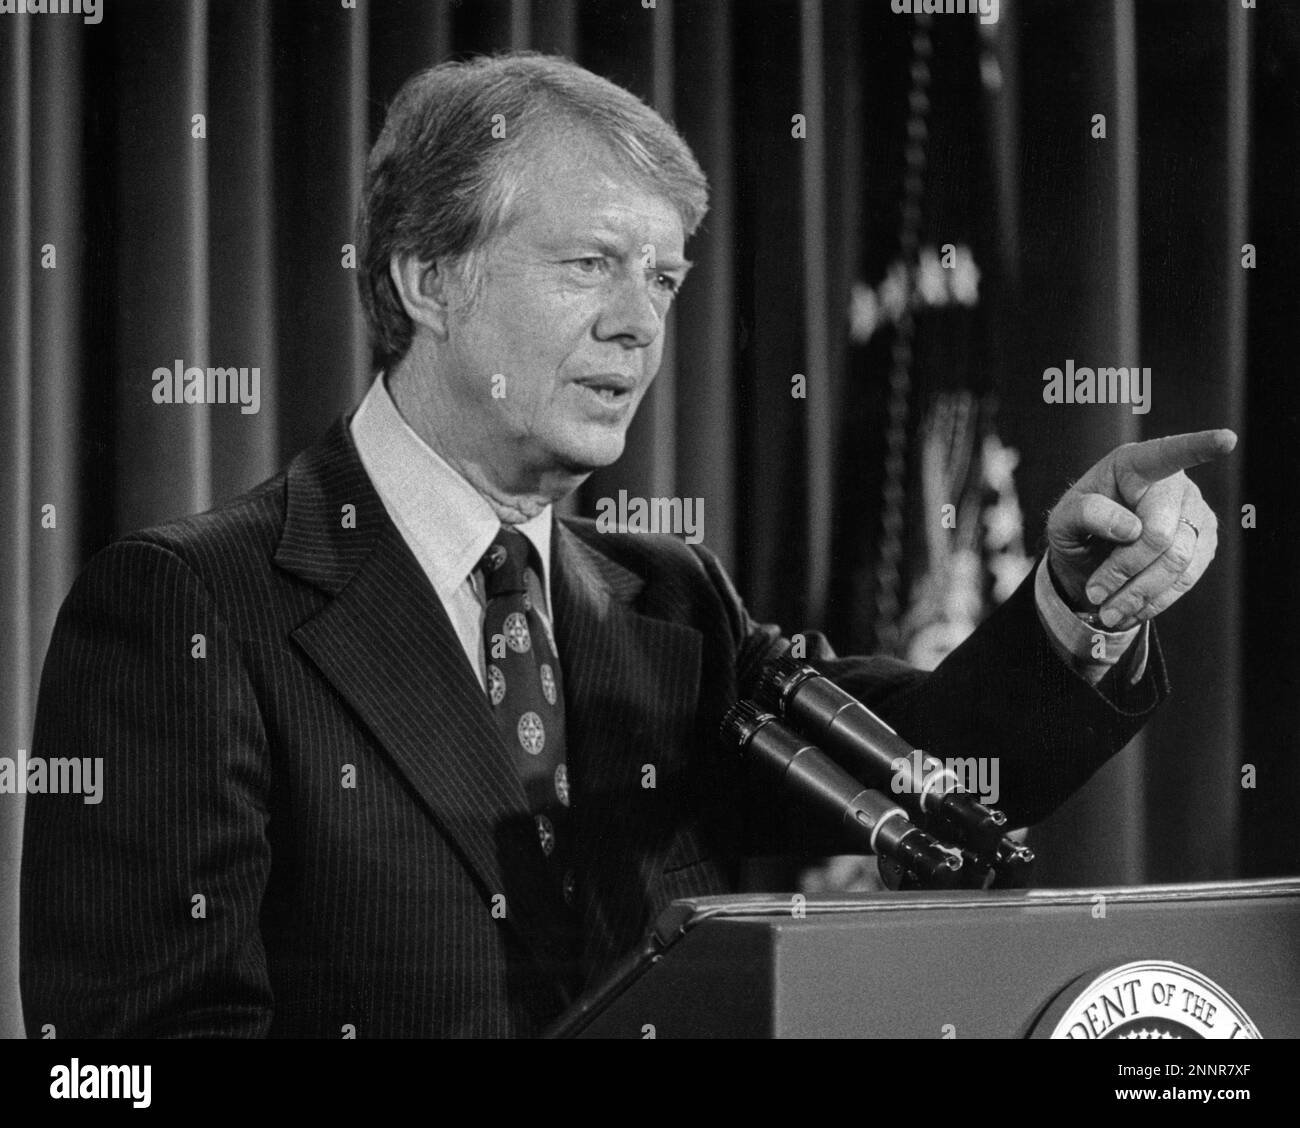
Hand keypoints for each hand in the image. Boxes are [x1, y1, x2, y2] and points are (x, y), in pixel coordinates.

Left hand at [1045, 429, 1236, 629]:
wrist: (1091, 558)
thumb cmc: (1077, 528)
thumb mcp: (1063, 520)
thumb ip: (1086, 514)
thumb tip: (1131, 528)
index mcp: (1134, 464)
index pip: (1168, 454)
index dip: (1198, 447)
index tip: (1227, 439)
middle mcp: (1174, 483)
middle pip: (1159, 534)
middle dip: (1124, 569)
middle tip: (1095, 593)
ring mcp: (1195, 512)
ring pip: (1176, 562)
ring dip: (1138, 593)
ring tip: (1106, 611)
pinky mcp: (1204, 543)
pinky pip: (1187, 579)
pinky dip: (1155, 599)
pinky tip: (1130, 608)